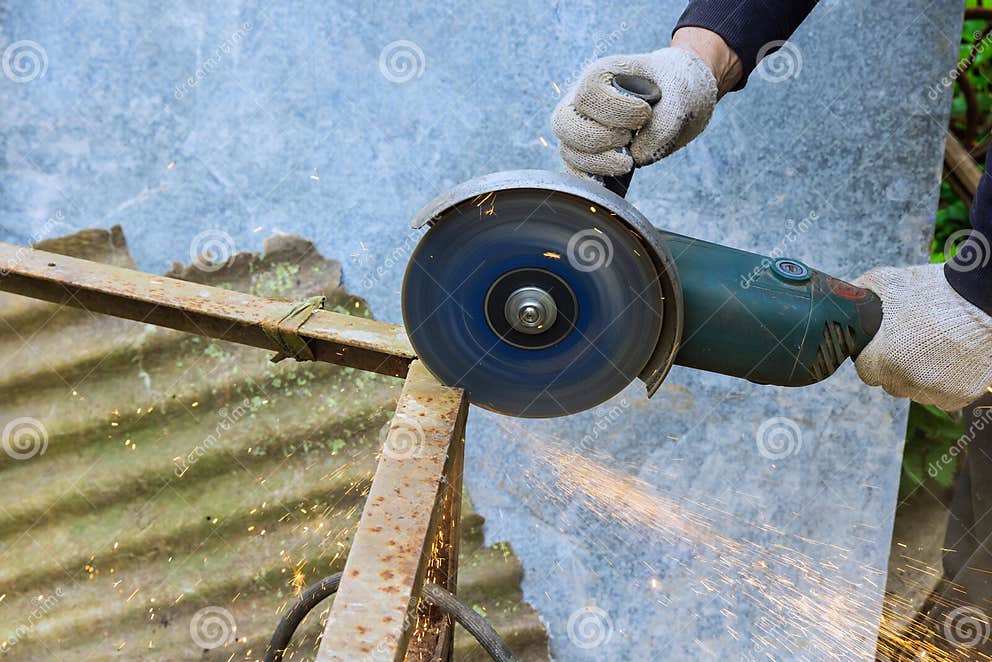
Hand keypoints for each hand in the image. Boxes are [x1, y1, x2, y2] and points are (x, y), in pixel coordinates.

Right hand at [551, 28, 739, 176]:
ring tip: (628, 160)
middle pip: (564, 124)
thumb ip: (663, 124)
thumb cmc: (676, 86)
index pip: (589, 96)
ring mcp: (580, 128)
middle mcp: (581, 100)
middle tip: (628, 138)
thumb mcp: (682, 96)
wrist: (679, 95)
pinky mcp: (586, 153)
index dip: (617, 111)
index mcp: (600, 74)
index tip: (645, 113)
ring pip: (568, 151)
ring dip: (598, 163)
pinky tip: (610, 180)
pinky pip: (574, 171)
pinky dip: (590, 180)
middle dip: (599, 139)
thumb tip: (635, 158)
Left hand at [854, 263, 991, 410]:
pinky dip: (943, 384)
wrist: (983, 301)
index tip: (880, 348)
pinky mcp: (958, 396)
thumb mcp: (887, 282)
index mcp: (884, 358)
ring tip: (931, 350)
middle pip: (890, 383)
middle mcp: (907, 379)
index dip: (871, 358)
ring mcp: (934, 390)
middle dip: (894, 368)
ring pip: (915, 392)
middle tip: (908, 346)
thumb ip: (860, 293)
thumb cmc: (935, 291)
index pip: (865, 371)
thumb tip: (843, 298)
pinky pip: (941, 398)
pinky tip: (949, 360)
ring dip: (918, 377)